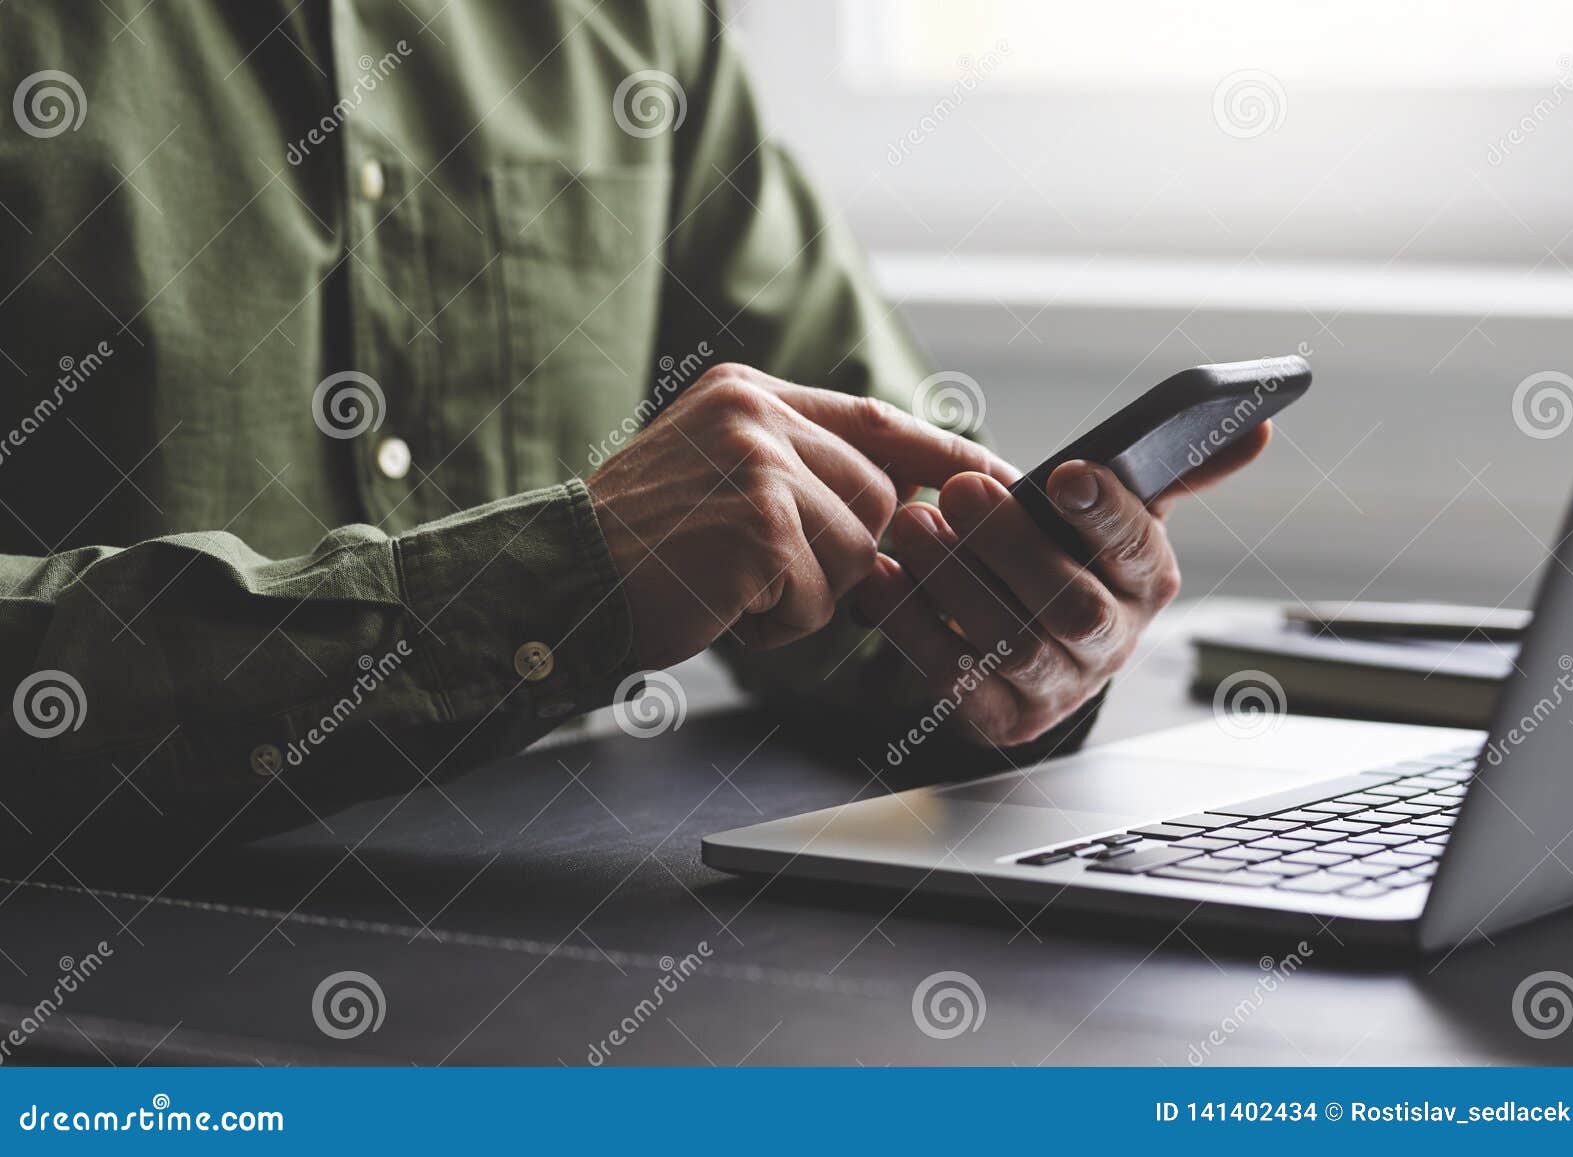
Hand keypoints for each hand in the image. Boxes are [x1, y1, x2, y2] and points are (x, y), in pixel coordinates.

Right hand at [587, 364, 1014, 668]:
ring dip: (805, 592)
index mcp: (749, 393)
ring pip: (856, 549)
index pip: (877, 420)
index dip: (943, 455)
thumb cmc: (639, 545)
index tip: (1001, 481)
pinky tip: (723, 604)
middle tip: (762, 571)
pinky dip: (778, 620)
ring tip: (732, 585)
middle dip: (840, 554)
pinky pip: (817, 593)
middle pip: (878, 496)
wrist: (559, 581)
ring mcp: (757, 464)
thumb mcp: (715, 475)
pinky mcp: (757, 525)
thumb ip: (797, 468)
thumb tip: (902, 498)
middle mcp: (756, 413)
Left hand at [853, 424, 1271, 746]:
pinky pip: (953, 678)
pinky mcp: (1003, 719)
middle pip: (1069, 603)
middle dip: (1011, 545)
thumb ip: (1173, 468)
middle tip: (959, 489)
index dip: (1105, 512)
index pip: (1135, 546)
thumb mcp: (1119, 512)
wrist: (1032, 648)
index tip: (1068, 473)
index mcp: (1148, 580)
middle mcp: (1112, 640)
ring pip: (1008, 642)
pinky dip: (911, 627)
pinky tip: (880, 579)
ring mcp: (1059, 685)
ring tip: (910, 526)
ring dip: (953, 582)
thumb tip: (1256, 426)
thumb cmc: (1071, 558)